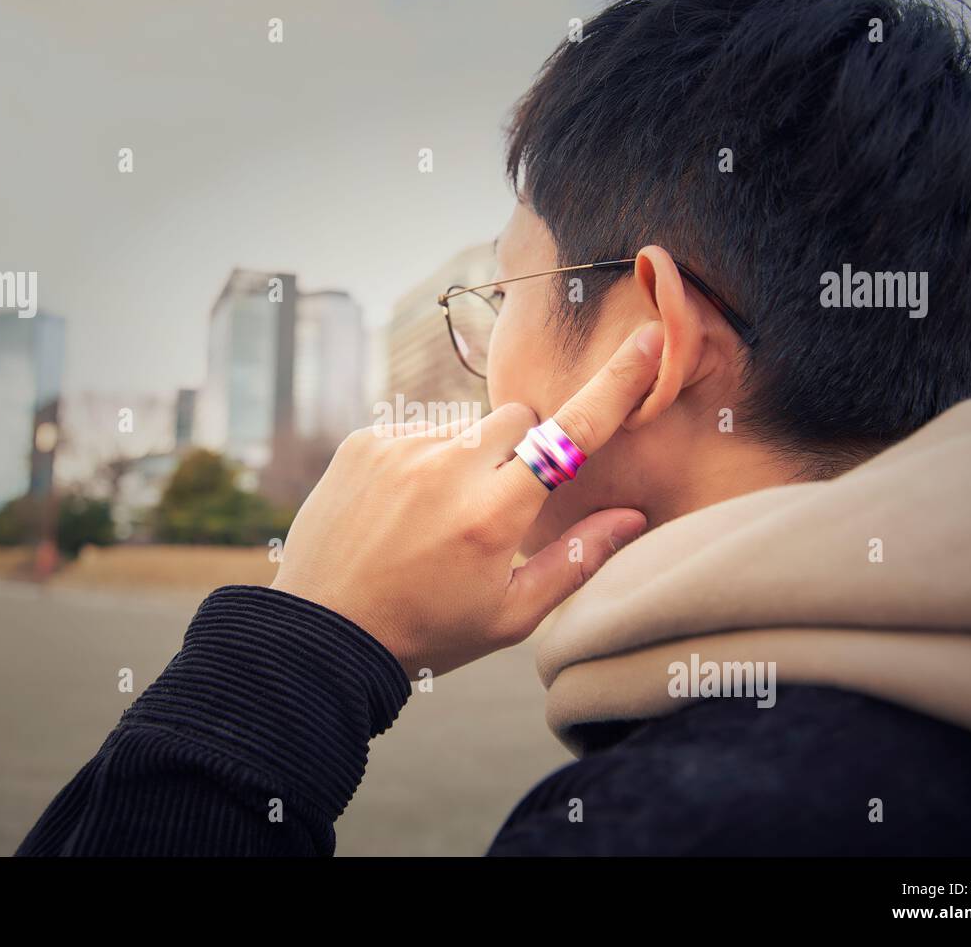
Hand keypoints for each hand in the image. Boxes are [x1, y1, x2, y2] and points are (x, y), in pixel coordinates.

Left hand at [271, 322, 664, 676]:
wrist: (322, 633)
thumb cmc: (427, 631)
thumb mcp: (510, 616)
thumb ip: (576, 561)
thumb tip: (633, 516)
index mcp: (493, 514)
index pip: (571, 434)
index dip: (615, 385)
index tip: (647, 337)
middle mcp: (447, 467)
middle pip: (517, 419)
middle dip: (520, 451)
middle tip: (492, 509)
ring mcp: (399, 448)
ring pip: (465, 427)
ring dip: (466, 460)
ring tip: (432, 520)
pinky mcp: (363, 441)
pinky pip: (417, 431)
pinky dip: (421, 461)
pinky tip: (400, 510)